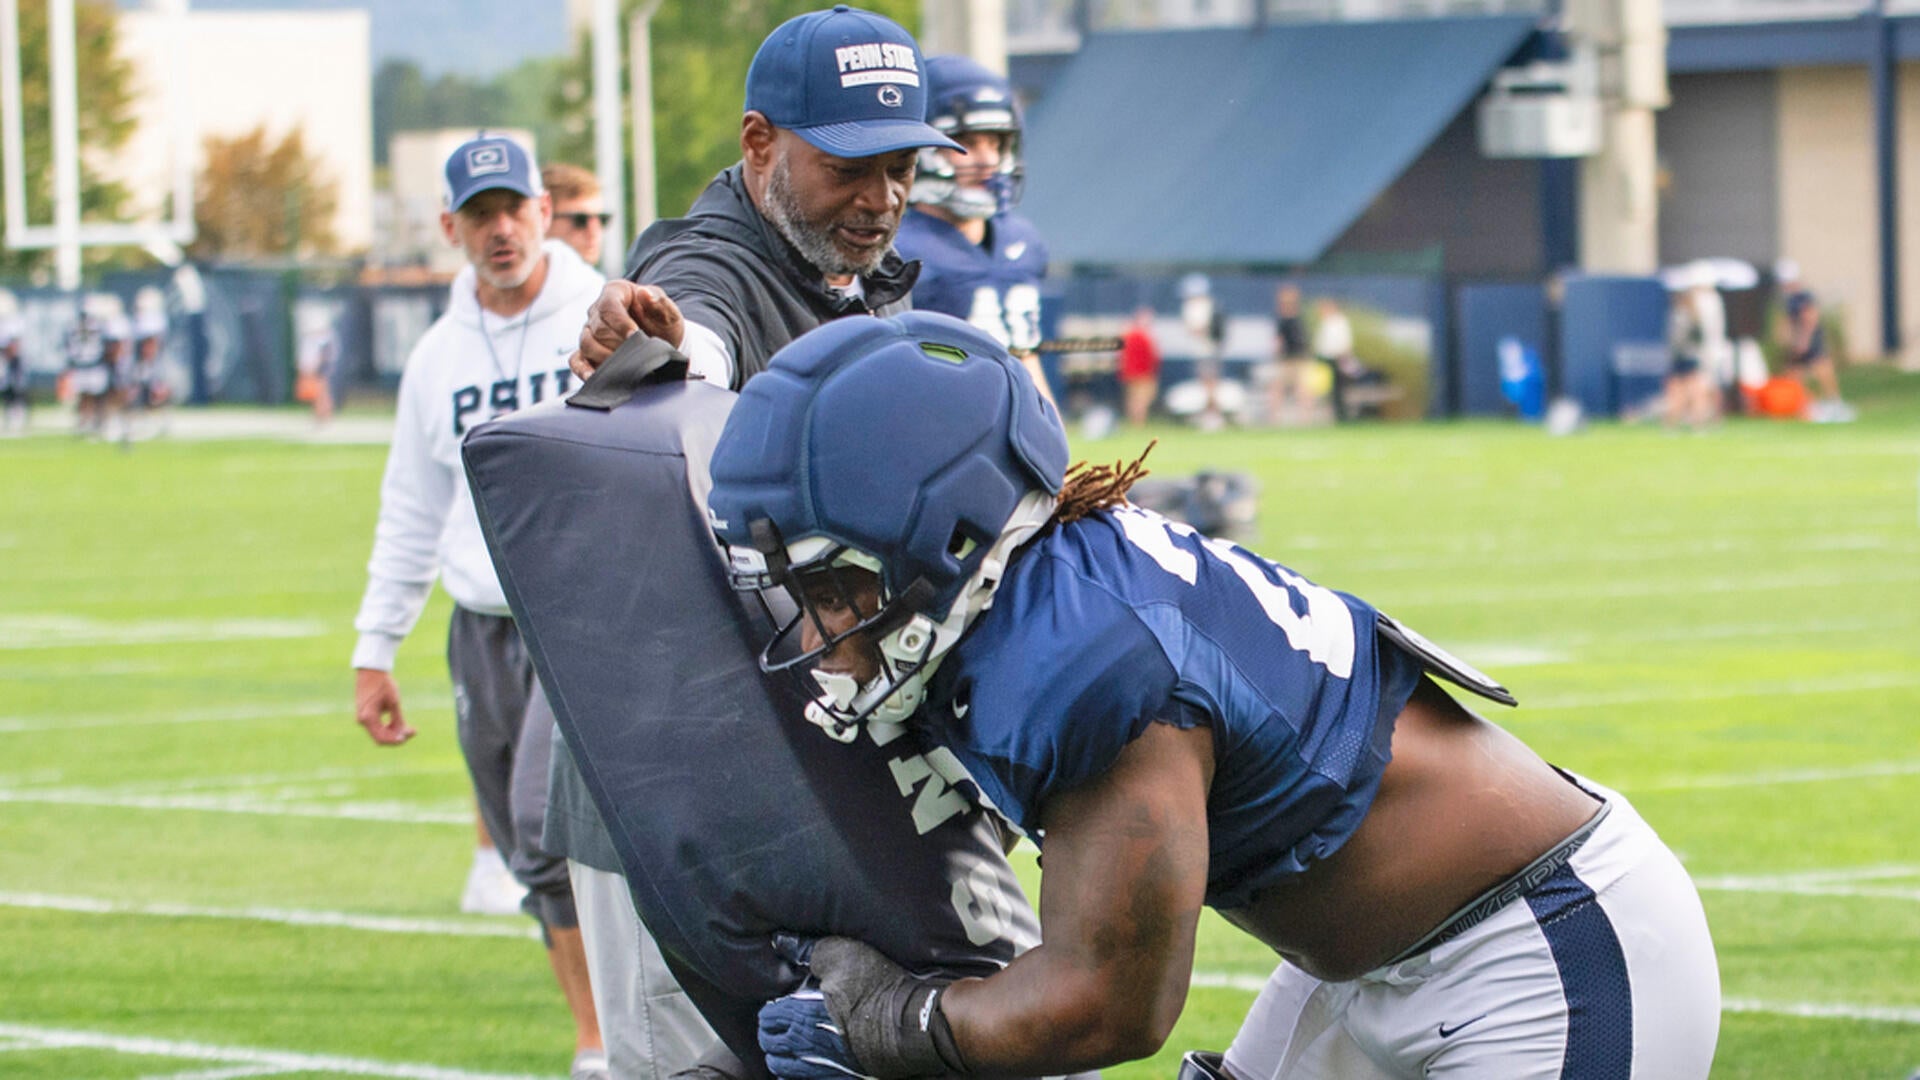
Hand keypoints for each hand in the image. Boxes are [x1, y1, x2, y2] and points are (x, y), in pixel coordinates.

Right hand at [353, 668, 413, 745]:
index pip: (381, 738)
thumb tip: (404, 734)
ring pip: (379, 733)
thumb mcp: (394, 702)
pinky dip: (388, 727)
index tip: (409, 736)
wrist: (371, 671)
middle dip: (396, 736)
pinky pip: (377, 726)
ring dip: (393, 732)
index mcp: (368, 717)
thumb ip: (398, 719)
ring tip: (409, 727)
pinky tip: (399, 722)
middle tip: (413, 731)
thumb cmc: (383, 684)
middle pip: (380, 737)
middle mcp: (362, 720)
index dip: (396, 740)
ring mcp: (362, 718)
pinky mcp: (365, 715)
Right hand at [569, 280, 684, 379]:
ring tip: (624, 365)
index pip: (609, 305)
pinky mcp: (587, 352)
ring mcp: (589, 331)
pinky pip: (577, 360)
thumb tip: (645, 293)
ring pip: (586, 343)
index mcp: (616, 292)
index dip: (620, 322)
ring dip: (604, 357)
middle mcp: (597, 310)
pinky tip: (593, 378)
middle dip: (617, 343)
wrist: (661, 340)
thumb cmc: (662, 322)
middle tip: (635, 353)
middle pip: (598, 327)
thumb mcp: (668, 311)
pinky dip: (582, 370)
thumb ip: (659, 302)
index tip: (635, 335)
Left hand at [761, 936, 963, 1078]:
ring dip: (780, 1057)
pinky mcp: (843, 1074)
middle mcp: (808, 1042)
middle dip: (770, 1035)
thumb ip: (812, 951)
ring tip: (783, 1050)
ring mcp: (825, 1062)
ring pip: (785, 1066)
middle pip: (773, 1044)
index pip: (770, 1016)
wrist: (911, 1022)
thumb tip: (785, 943)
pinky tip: (803, 1066)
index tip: (774, 1006)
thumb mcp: (843, 954)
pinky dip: (798, 1073)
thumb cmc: (879, 988)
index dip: (769, 1011)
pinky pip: (806, 1079)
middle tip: (773, 1029)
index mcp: (803, 1013)